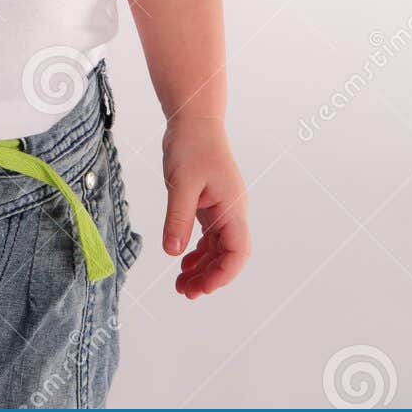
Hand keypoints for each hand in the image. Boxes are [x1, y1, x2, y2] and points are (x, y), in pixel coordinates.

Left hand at [160, 115, 249, 298]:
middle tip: (184, 292)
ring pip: (218, 248)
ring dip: (203, 268)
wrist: (193, 119)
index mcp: (232, 207)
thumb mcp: (181, 183)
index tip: (203, 288)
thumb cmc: (191, 144)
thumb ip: (178, 218)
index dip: (223, 274)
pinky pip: (209, 236)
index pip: (238, 251)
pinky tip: (183, 261)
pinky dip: (197, 252)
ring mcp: (222, 209)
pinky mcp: (210, 205)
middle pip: (228, 255)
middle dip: (209, 277)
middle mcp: (232, 211)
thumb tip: (173, 253)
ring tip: (181, 285)